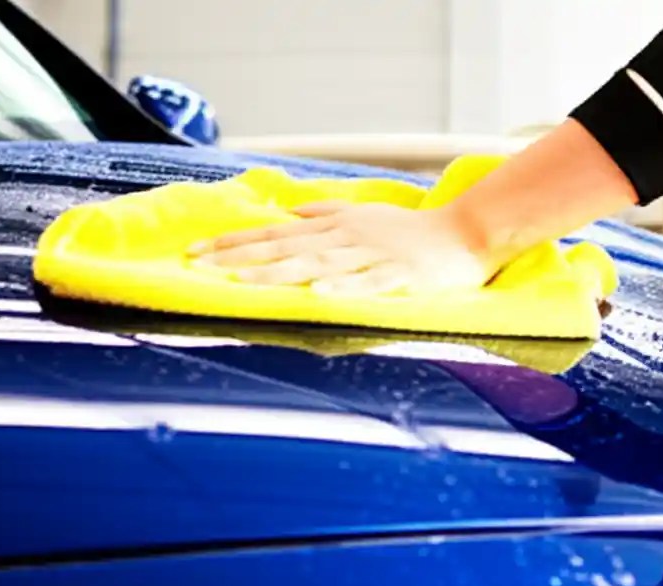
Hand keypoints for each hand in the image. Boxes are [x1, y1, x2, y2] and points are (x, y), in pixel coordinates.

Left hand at [187, 201, 494, 294]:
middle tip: (200, 265)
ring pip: (317, 264)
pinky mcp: (399, 276)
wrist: (465, 235)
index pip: (275, 234)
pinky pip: (367, 284)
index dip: (235, 241)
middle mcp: (346, 239)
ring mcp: (372, 257)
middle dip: (241, 257)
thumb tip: (290, 215)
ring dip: (279, 271)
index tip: (196, 251)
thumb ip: (326, 215)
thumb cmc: (413, 229)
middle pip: (285, 248)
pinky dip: (343, 288)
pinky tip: (318, 294)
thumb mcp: (365, 214)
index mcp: (335, 228)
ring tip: (242, 279)